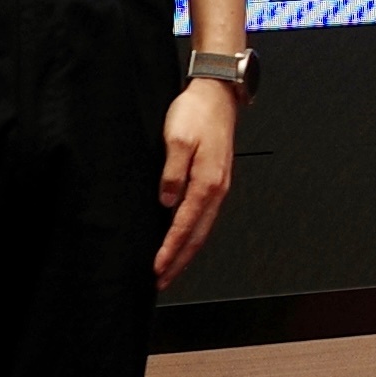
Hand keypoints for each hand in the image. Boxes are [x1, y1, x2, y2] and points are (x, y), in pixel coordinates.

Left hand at [151, 77, 239, 285]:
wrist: (217, 95)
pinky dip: (193, 235)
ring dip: (187, 252)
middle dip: (179, 262)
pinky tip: (184, 240)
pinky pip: (204, 217)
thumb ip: (172, 173)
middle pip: (197, 236)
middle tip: (161, 281)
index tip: (156, 268)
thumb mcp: (177, 139)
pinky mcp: (215, 181)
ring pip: (203, 230)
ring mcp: (219, 187)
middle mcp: (216, 190)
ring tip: (171, 268)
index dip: (170, 250)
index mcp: (207, 183)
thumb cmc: (196, 113)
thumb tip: (166, 202)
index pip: (185, 226)